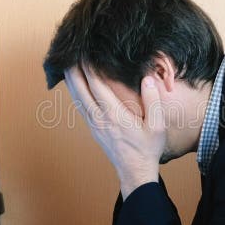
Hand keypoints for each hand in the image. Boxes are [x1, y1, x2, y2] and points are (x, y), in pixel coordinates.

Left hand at [64, 65, 164, 198]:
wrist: (136, 172)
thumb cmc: (147, 149)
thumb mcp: (157, 125)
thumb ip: (153, 101)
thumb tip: (147, 79)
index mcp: (115, 115)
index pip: (97, 85)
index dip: (89, 67)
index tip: (86, 52)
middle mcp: (100, 119)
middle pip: (81, 90)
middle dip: (74, 70)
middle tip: (69, 53)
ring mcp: (94, 125)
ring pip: (77, 99)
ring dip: (71, 81)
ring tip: (66, 65)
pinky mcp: (93, 130)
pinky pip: (80, 107)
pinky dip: (75, 94)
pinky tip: (74, 87)